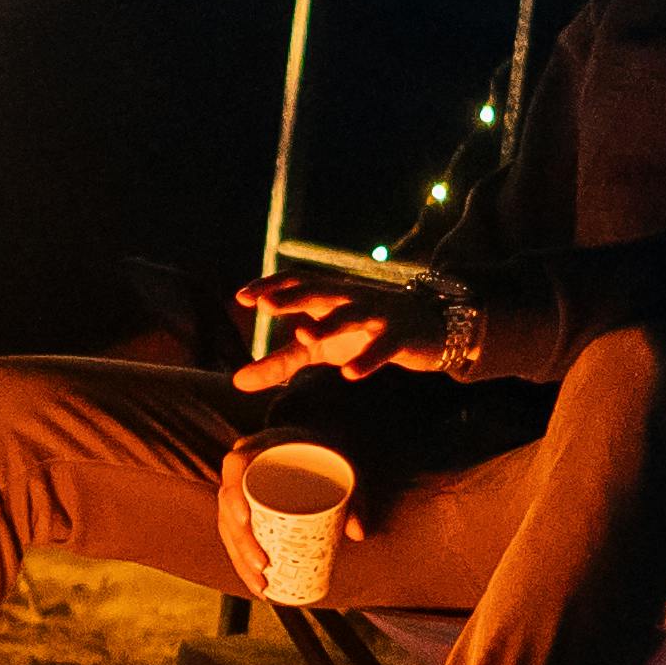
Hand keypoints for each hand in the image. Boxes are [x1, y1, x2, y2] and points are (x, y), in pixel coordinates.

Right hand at [209, 437, 362, 596]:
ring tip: (261, 585)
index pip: (234, 465)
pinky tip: (256, 583)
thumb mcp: (345, 470)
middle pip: (227, 506)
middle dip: (241, 542)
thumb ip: (354, 498)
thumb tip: (357, 533)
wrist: (317, 449)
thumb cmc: (329, 458)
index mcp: (259, 447)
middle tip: (262, 565)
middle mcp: (242, 469)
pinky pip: (234, 536)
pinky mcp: (243, 510)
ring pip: (228, 527)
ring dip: (240, 560)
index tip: (244, 521)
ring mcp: (239, 491)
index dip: (234, 495)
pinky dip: (244, 561)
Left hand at [227, 268, 405, 392]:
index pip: (297, 282)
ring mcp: (378, 315)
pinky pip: (385, 346)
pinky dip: (368, 357)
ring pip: (353, 314)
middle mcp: (351, 298)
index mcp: (329, 295)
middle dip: (293, 296)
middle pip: (320, 291)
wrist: (429, 330)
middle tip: (266, 304)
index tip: (242, 297)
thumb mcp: (320, 349)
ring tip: (304, 334)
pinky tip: (350, 373)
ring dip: (329, 323)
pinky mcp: (402, 336)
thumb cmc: (363, 334)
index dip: (270, 286)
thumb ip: (280, 362)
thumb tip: (237, 382)